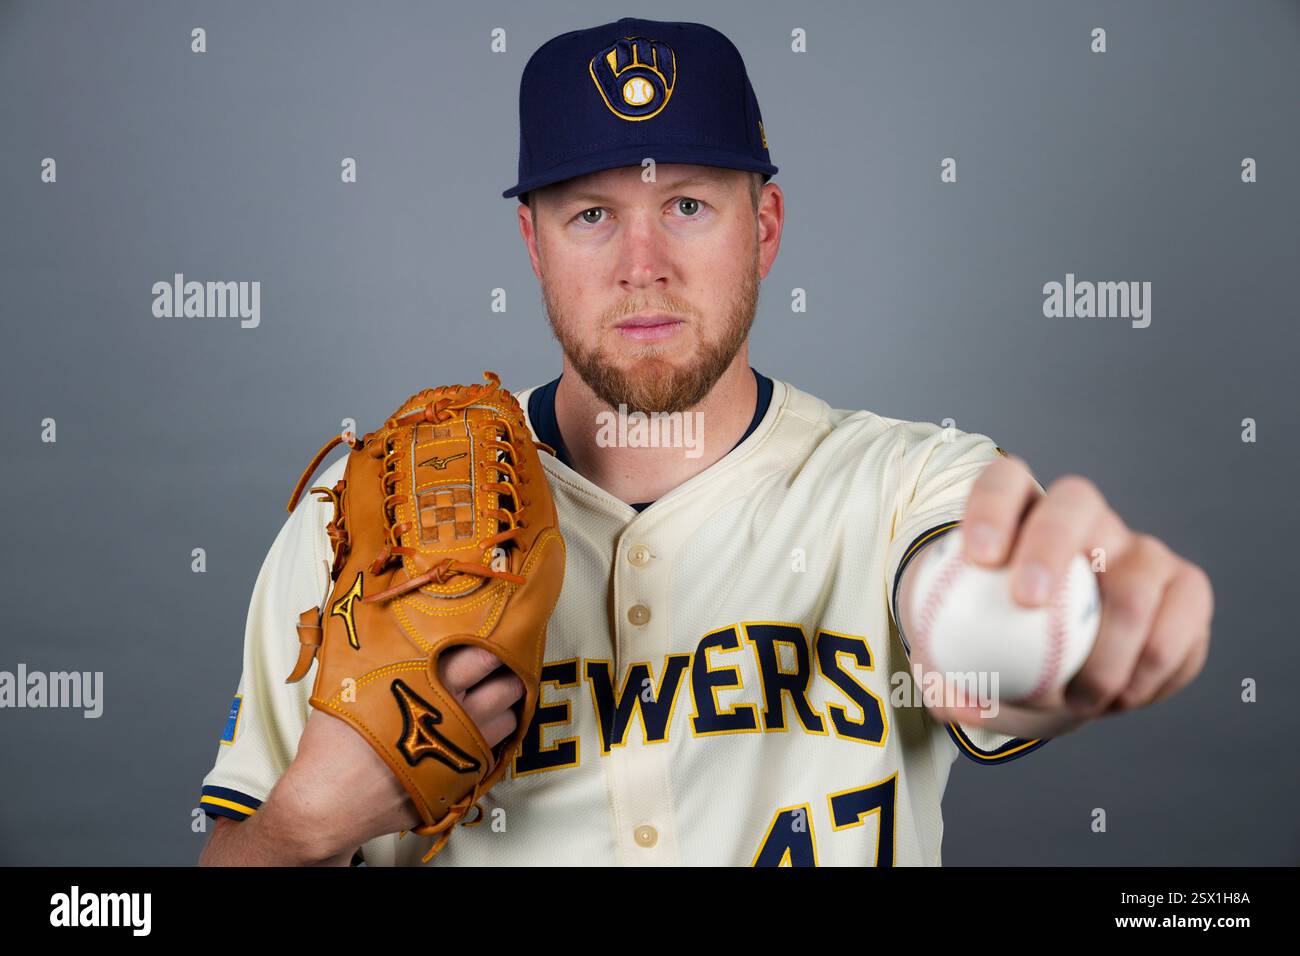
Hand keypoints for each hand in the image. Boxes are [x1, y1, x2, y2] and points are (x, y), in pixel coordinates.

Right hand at [270, 645, 525, 861]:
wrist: (330, 802)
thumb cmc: (334, 744)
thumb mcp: (350, 682)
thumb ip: (381, 655)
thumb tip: (384, 627)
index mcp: (430, 681)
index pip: (485, 651)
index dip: (493, 642)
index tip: (492, 636)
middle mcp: (457, 712)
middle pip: (508, 684)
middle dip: (508, 673)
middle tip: (498, 668)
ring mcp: (464, 747)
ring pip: (509, 718)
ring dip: (505, 707)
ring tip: (488, 699)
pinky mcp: (464, 778)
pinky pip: (498, 752)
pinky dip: (494, 740)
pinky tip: (478, 732)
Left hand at [919, 456, 1213, 739]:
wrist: (1067, 678)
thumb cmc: (1003, 659)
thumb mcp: (967, 672)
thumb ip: (948, 684)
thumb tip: (952, 704)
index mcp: (1021, 516)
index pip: (1004, 483)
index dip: (991, 506)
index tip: (978, 557)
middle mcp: (1085, 519)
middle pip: (1074, 502)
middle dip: (1050, 544)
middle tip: (1026, 604)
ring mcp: (1140, 549)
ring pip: (1135, 580)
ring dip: (1108, 650)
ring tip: (1079, 699)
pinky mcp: (1185, 587)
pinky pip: (1180, 624)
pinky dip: (1152, 672)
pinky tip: (1124, 699)